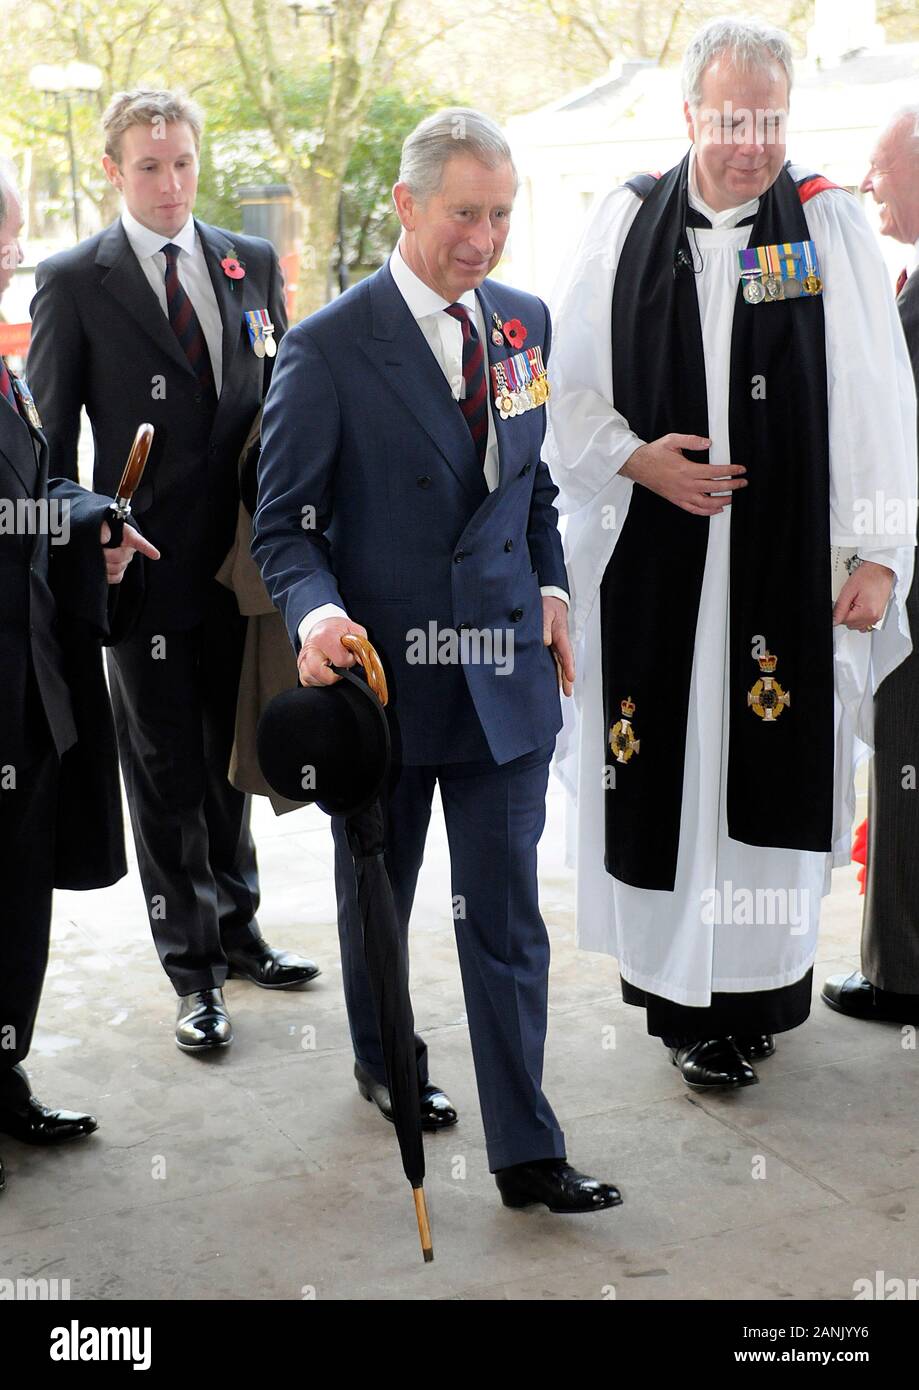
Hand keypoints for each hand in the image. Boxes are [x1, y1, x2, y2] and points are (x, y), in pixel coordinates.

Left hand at [100, 520, 159, 583]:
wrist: (96, 539)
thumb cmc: (100, 530)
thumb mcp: (101, 524)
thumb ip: (103, 528)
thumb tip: (104, 539)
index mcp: (128, 535)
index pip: (139, 542)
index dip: (148, 548)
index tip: (155, 555)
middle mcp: (129, 549)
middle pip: (122, 557)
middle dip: (107, 555)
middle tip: (98, 549)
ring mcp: (124, 562)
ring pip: (118, 568)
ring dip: (104, 564)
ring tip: (98, 556)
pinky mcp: (118, 573)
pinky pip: (116, 577)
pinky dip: (107, 574)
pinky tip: (102, 568)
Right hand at [297, 616, 368, 686]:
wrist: (322, 626)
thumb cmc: (337, 630)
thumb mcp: (354, 630)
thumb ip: (362, 645)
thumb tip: (362, 662)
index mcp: (324, 637)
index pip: (340, 660)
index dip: (349, 661)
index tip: (349, 656)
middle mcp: (310, 649)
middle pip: (319, 672)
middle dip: (334, 676)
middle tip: (340, 668)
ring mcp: (302, 659)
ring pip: (311, 679)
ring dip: (326, 680)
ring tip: (333, 669)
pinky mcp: (301, 667)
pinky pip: (308, 682)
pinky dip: (318, 681)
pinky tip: (325, 673)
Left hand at [542, 595, 574, 695]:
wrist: (550, 600)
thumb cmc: (549, 605)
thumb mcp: (546, 612)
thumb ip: (544, 626)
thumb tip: (545, 641)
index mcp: (561, 635)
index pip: (566, 653)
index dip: (568, 667)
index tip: (570, 678)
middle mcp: (559, 642)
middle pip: (565, 663)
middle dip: (567, 678)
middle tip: (568, 691)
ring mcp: (555, 645)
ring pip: (559, 663)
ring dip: (561, 677)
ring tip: (563, 691)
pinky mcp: (550, 645)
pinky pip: (553, 660)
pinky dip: (554, 670)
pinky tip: (553, 679)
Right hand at [620, 433, 746, 515]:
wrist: (638, 465)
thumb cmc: (654, 453)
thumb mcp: (672, 440)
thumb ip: (691, 440)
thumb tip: (708, 443)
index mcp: (686, 469)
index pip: (715, 472)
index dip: (730, 471)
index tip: (740, 469)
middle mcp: (685, 484)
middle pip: (714, 488)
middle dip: (732, 486)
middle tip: (742, 483)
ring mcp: (681, 494)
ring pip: (706, 503)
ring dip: (722, 501)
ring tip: (733, 497)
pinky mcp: (676, 500)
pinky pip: (694, 510)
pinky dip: (707, 512)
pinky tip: (717, 509)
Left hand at [833, 560, 894, 632]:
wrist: (881, 569)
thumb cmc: (868, 575)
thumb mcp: (848, 590)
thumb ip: (840, 607)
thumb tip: (834, 620)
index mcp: (867, 612)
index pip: (844, 621)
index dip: (839, 611)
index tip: (843, 602)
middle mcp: (874, 617)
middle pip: (851, 625)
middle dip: (846, 614)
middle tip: (850, 599)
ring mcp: (877, 617)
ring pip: (857, 625)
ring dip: (853, 616)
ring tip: (856, 601)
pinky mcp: (878, 615)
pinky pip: (865, 622)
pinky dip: (860, 617)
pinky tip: (860, 606)